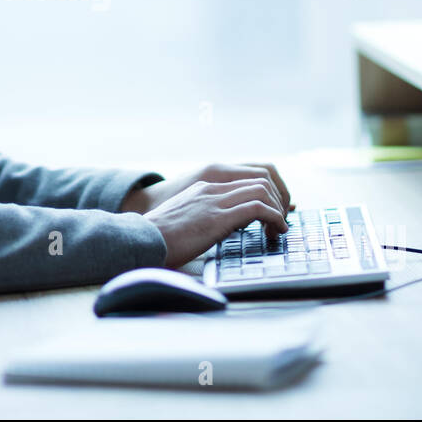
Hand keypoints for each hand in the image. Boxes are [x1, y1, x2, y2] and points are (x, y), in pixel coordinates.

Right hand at [121, 162, 293, 268]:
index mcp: (203, 188)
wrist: (140, 241)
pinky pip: (258, 208)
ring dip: (278, 210)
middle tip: (281, 224)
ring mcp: (214, 201)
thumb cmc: (158, 239)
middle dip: (278, 201)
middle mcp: (211, 189)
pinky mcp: (218, 217)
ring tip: (279, 231)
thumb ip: (203, 219)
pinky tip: (276, 233)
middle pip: (260, 180)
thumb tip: (217, 232)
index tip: (274, 214)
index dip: (268, 194)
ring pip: (262, 191)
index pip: (247, 179)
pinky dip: (275, 219)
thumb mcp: (184, 222)